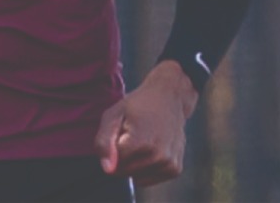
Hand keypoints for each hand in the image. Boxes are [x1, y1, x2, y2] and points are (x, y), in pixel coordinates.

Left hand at [95, 61, 197, 185]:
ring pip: (136, 178)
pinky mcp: (175, 169)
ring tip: (141, 142)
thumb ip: (104, 141)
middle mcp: (158, 156)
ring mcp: (169, 164)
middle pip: (124, 172)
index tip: (120, 133)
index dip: (111, 149)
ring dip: (133, 164)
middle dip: (121, 158)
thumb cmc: (136, 106)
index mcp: (141, 141)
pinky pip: (148, 179)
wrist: (169, 99)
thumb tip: (108, 169)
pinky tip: (150, 151)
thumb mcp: (113, 115)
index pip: (114, 164)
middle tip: (130, 137)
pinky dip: (144, 169)